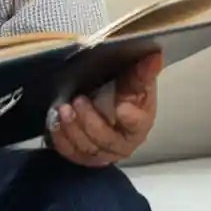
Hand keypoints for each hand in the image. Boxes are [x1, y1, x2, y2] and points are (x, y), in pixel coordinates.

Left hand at [48, 52, 163, 166]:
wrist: (109, 104)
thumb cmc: (124, 96)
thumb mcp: (134, 82)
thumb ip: (142, 72)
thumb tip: (155, 55)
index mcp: (139, 125)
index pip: (138, 124)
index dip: (131, 119)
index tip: (123, 108)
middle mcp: (122, 144)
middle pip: (107, 141)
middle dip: (90, 122)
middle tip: (79, 100)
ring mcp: (101, 152)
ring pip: (87, 149)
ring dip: (73, 129)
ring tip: (63, 109)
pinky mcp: (82, 155)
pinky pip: (70, 152)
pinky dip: (60, 138)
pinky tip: (55, 121)